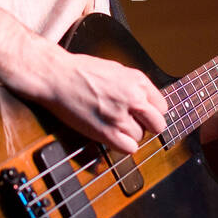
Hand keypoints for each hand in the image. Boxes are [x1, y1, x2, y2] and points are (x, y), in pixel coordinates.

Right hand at [39, 49, 167, 154]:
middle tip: (131, 123)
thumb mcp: (115, 69)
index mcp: (137, 80)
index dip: (150, 112)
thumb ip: (133, 85)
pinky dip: (121, 146)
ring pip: (140, 137)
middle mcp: (133, 97)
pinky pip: (129, 148)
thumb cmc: (80, 71)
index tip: (140, 114)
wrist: (56, 76)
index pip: (161, 107)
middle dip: (146, 126)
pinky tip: (110, 136)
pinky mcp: (106, 132)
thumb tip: (145, 100)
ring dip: (128, 135)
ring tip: (111, 125)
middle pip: (158, 124)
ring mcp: (120, 115)